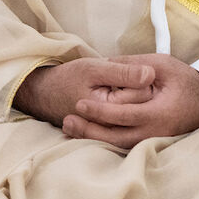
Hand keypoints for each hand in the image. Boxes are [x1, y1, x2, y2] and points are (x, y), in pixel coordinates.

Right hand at [14, 57, 156, 125]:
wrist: (47, 95)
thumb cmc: (69, 78)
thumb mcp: (94, 68)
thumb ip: (123, 72)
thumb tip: (150, 74)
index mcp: (110, 110)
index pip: (143, 92)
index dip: (137, 76)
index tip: (121, 71)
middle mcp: (114, 126)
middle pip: (144, 102)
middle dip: (137, 86)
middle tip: (118, 79)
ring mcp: (113, 129)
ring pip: (139, 108)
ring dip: (132, 95)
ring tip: (115, 88)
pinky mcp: (111, 129)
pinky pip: (129, 114)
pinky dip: (127, 102)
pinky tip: (115, 96)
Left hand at [59, 53, 198, 149]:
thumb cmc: (188, 82)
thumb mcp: (163, 65)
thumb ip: (135, 64)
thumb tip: (107, 61)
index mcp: (159, 113)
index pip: (123, 115)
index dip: (99, 111)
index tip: (79, 104)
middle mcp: (156, 132)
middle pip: (116, 137)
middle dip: (89, 131)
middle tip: (66, 122)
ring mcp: (154, 141)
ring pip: (118, 146)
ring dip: (93, 138)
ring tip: (71, 129)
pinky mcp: (152, 143)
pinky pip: (125, 146)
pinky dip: (105, 141)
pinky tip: (89, 134)